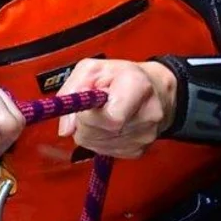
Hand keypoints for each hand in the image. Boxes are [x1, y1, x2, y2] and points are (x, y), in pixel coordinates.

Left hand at [56, 59, 177, 158]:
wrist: (154, 90)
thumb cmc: (122, 76)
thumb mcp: (91, 69)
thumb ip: (72, 92)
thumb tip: (66, 128)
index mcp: (137, 86)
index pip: (110, 117)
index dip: (88, 114)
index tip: (87, 104)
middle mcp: (147, 114)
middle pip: (98, 132)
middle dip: (84, 121)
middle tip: (91, 106)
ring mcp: (145, 135)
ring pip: (96, 144)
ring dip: (90, 130)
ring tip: (101, 113)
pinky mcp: (139, 150)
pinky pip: (104, 151)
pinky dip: (98, 139)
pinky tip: (107, 125)